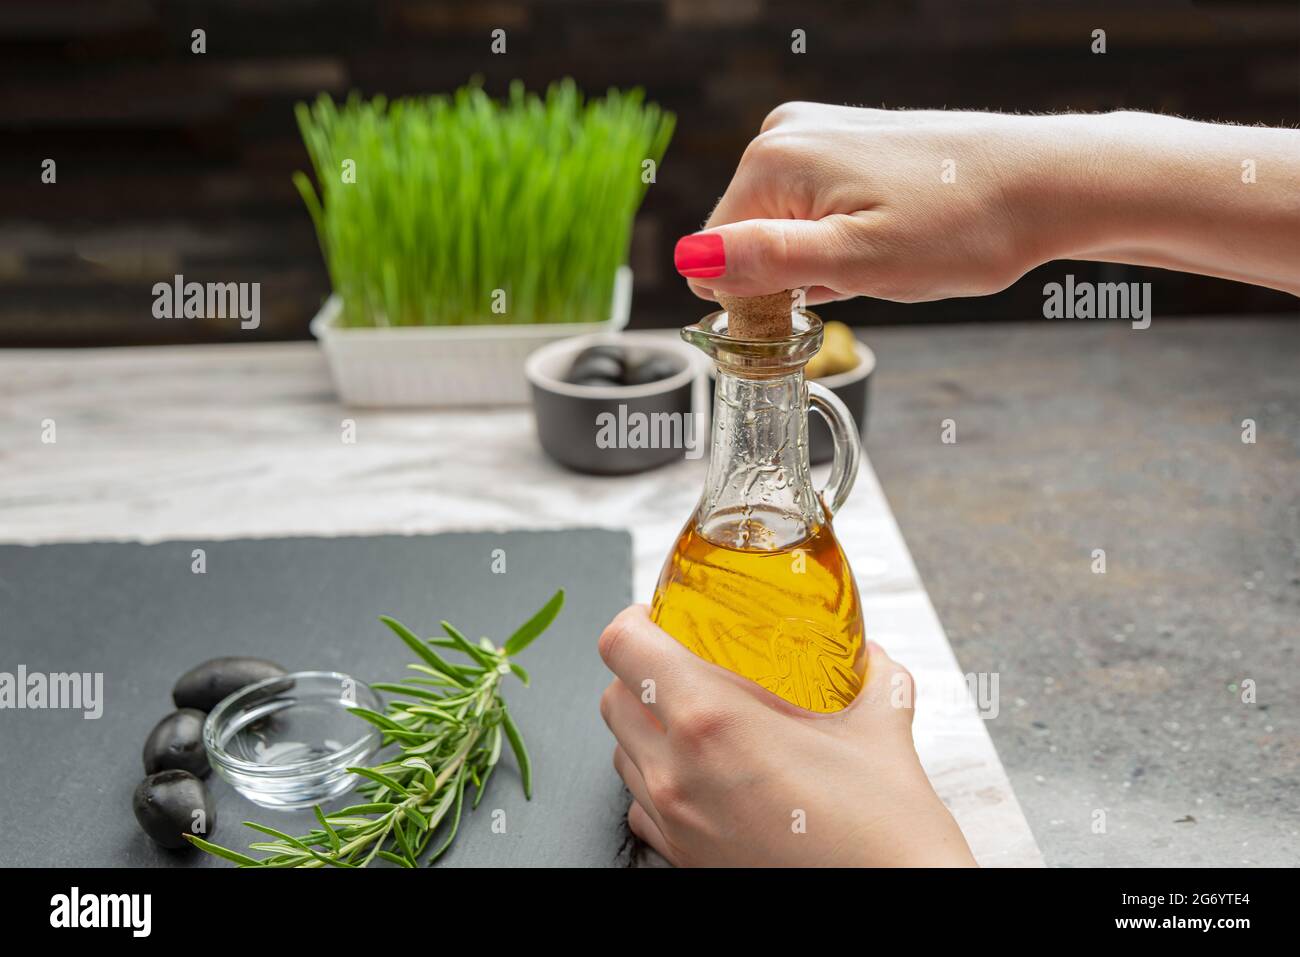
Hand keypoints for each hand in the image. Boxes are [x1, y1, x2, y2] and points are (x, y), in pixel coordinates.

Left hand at [597, 605, 976, 866]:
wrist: (896, 903)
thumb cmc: (883, 831)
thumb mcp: (882, 729)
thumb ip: (874, 677)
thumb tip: (871, 654)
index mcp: (711, 720)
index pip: (624, 645)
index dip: (636, 619)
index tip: (660, 616)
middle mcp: (676, 772)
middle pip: (612, 696)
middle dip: (641, 670)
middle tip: (686, 662)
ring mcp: (673, 821)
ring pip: (620, 750)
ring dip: (646, 726)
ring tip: (699, 719)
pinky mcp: (682, 858)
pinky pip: (639, 805)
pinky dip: (657, 780)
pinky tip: (704, 775)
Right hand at [675, 104, 1299, 302]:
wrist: (1047, 183)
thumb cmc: (961, 225)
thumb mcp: (856, 261)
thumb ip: (766, 261)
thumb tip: (689, 258)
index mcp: (773, 159)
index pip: (714, 254)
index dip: (756, 298)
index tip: (816, 306)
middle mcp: (785, 133)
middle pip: (746, 239)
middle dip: (793, 278)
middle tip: (862, 281)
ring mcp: (821, 132)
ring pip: (786, 230)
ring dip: (825, 262)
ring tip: (886, 255)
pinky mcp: (852, 143)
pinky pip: (817, 211)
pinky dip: (846, 239)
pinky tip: (892, 238)